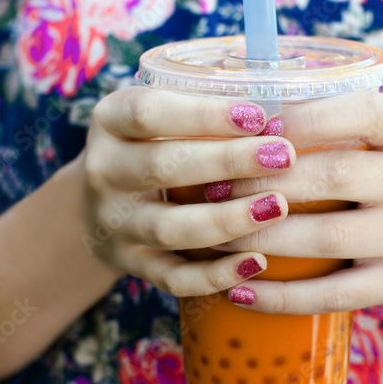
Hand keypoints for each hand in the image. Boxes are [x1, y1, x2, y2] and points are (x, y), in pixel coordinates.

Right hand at [82, 86, 294, 296]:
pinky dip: (215, 276)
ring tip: (277, 207)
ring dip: (226, 219)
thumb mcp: (160, 114)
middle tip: (282, 156)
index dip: (202, 114)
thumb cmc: (152, 143)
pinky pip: (173, 278)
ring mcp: (116, 223)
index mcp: (109, 121)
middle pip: (161, 167)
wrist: (97, 202)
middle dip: (227, 162)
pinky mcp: (132, 264)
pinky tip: (257, 263)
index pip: (149, 112)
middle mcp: (105, 172)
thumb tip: (285, 106)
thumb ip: (205, 106)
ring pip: (169, 228)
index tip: (256, 115)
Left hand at [212, 90, 382, 319]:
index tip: (254, 125)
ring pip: (328, 236)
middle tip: (212, 185)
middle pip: (336, 175)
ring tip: (212, 233)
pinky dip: (282, 295)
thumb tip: (240, 114)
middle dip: (265, 180)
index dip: (307, 118)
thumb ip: (340, 130)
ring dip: (261, 236)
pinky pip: (334, 294)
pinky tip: (239, 290)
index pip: (367, 112)